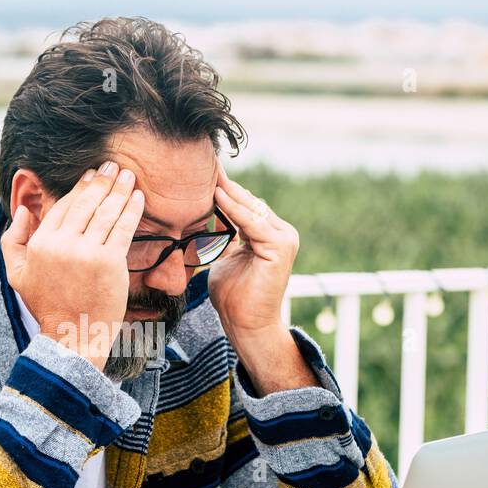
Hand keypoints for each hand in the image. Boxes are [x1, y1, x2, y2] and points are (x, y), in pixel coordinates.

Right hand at [0, 162, 144, 371]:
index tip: (91, 176)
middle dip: (102, 181)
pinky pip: (122, 228)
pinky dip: (132, 209)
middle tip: (113, 167)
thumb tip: (23, 210)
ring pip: (106, 212)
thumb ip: (12, 240)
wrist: (72, 336)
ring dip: (120, 189)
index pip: (64, 207)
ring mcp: (86, 252)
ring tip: (128, 176)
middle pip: (86, 203)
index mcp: (41, 243)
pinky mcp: (110, 262)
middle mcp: (62, 244)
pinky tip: (138, 197)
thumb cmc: (47, 306)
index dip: (80, 188)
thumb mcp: (16, 274)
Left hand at [207, 168, 314, 394]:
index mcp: (269, 234)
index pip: (245, 205)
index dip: (224, 189)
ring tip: (208, 174)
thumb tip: (208, 221)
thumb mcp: (224, 258)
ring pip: (252, 209)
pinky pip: (253, 223)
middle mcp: (281, 232)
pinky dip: (235, 209)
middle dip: (226, 185)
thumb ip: (224, 238)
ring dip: (229, 192)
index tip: (203, 172)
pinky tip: (217, 195)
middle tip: (204, 164)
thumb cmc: (233, 296)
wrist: (245, 324)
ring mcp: (284, 238)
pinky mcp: (281, 246)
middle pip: (250, 203)